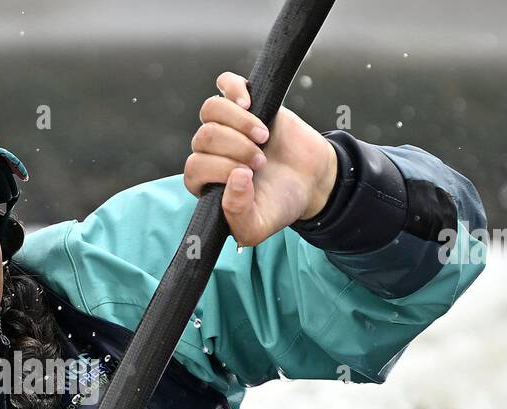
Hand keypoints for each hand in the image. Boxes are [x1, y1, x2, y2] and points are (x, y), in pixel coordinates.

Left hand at [184, 71, 337, 246]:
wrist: (312, 181)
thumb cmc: (281, 203)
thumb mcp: (259, 226)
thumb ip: (238, 215)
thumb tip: (235, 178)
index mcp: (206, 182)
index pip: (194, 168)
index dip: (220, 169)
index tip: (249, 175)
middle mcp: (210, 152)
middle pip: (204, 137)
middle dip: (235, 148)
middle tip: (261, 161)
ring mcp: (226, 125)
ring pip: (210, 109)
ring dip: (238, 123)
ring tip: (262, 137)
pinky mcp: (245, 104)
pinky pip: (224, 84)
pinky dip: (234, 89)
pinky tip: (249, 104)